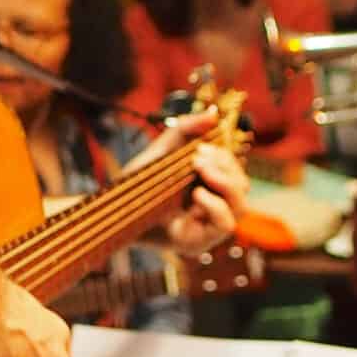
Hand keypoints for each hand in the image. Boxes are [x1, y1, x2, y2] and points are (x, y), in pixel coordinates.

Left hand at [132, 109, 247, 252]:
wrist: (114, 210)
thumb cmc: (139, 183)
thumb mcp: (163, 150)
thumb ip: (186, 130)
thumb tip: (213, 114)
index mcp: (210, 185)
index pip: (235, 170)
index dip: (225, 156)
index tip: (201, 147)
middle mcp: (214, 206)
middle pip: (243, 185)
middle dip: (225, 166)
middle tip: (197, 158)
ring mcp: (208, 227)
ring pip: (241, 205)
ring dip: (226, 183)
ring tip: (199, 169)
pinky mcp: (200, 242)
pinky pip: (226, 224)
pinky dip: (216, 206)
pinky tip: (196, 195)